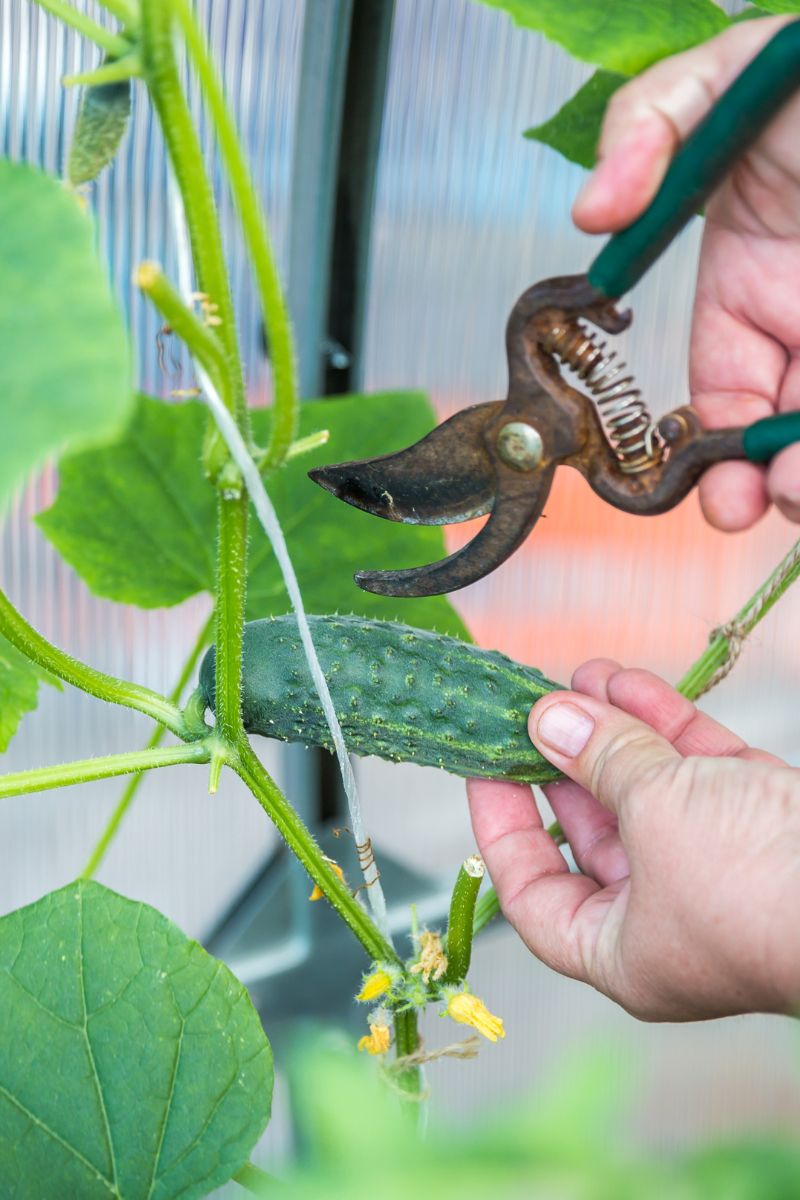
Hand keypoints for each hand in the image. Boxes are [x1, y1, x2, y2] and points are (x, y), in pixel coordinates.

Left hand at [468, 661, 799, 1019]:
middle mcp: (665, 915)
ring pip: (646, 793)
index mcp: (623, 950)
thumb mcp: (658, 813)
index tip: (482, 765)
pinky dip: (664, 727)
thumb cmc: (758, 884)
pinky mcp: (761, 824)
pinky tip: (625, 680)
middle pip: (589, 833)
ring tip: (575, 674)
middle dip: (561, 760)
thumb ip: (601, 760)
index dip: (500, 828)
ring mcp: (717, 868)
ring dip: (611, 731)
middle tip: (530, 705)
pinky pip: (697, 773)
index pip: (534, 892)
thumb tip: (549, 717)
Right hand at [574, 15, 799, 529]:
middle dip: (770, 485)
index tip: (720, 495)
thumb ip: (642, 129)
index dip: (713, 454)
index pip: (722, 397)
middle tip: (775, 498)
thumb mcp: (715, 84)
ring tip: (796, 490)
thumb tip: (588, 214)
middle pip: (778, 434)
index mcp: (746, 289)